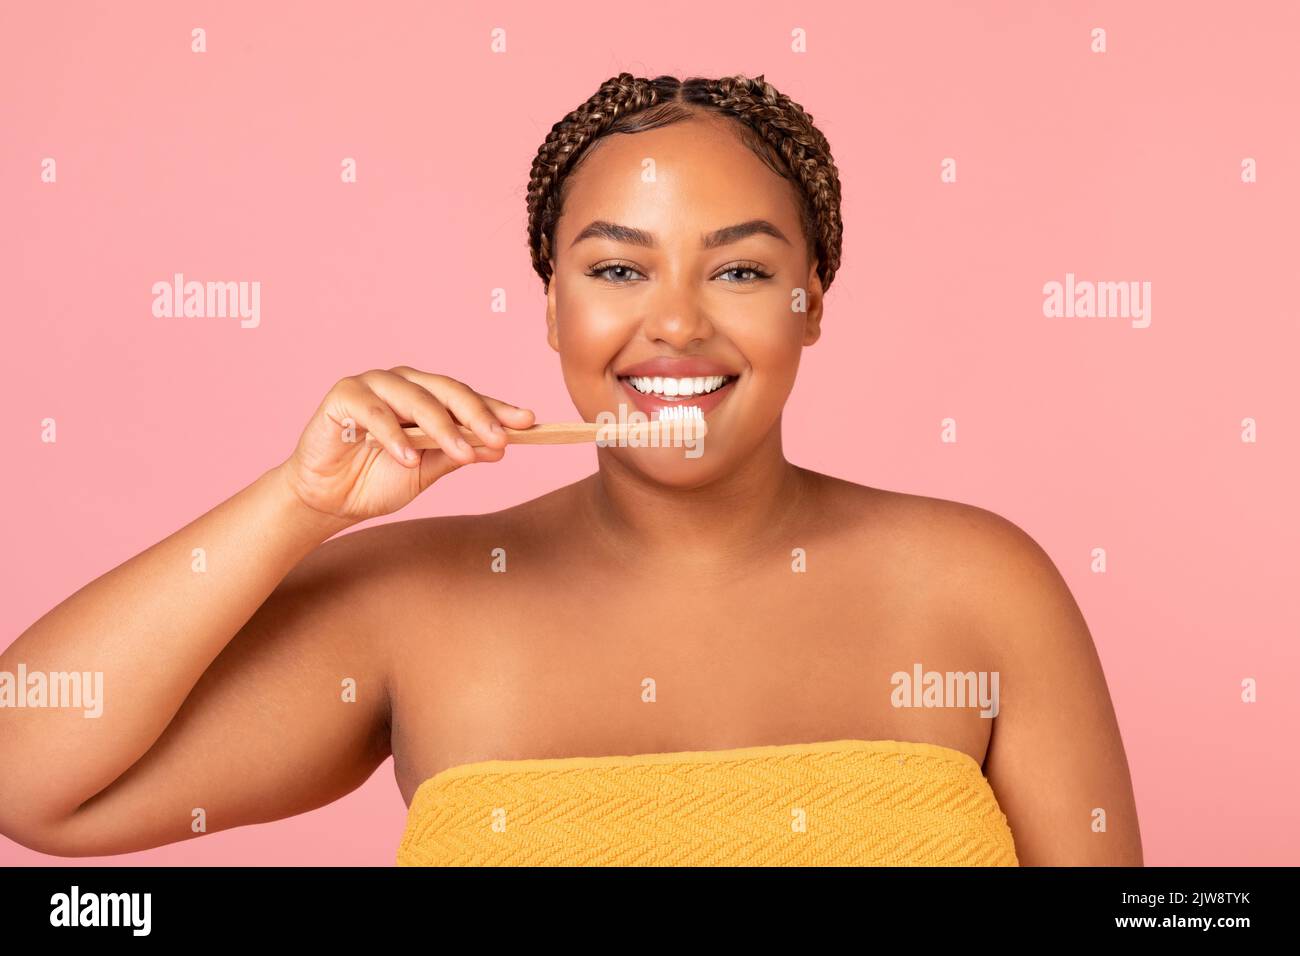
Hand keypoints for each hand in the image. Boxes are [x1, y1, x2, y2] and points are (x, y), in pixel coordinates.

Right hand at [277, 367, 534, 520]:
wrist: (330, 499)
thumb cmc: (377, 480)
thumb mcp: (427, 471)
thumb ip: (457, 455)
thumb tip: (500, 447)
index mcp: (428, 397)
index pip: (468, 398)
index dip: (498, 409)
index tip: (528, 422)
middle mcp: (404, 384)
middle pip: (447, 390)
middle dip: (477, 415)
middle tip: (500, 438)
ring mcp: (373, 386)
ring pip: (415, 398)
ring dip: (442, 427)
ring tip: (463, 454)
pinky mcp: (343, 396)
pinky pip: (374, 412)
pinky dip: (393, 435)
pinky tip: (408, 457)